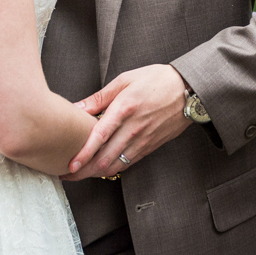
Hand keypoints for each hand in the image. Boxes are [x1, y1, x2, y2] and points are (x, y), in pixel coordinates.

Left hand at [62, 64, 192, 180]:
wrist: (188, 90)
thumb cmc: (156, 80)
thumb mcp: (125, 80)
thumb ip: (99, 97)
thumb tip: (77, 107)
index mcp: (125, 108)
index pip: (100, 136)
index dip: (84, 153)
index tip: (70, 165)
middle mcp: (133, 128)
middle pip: (105, 157)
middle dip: (84, 170)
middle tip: (67, 174)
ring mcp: (143, 140)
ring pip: (116, 164)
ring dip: (96, 173)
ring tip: (81, 174)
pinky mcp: (150, 146)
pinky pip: (128, 162)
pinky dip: (113, 168)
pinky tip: (102, 168)